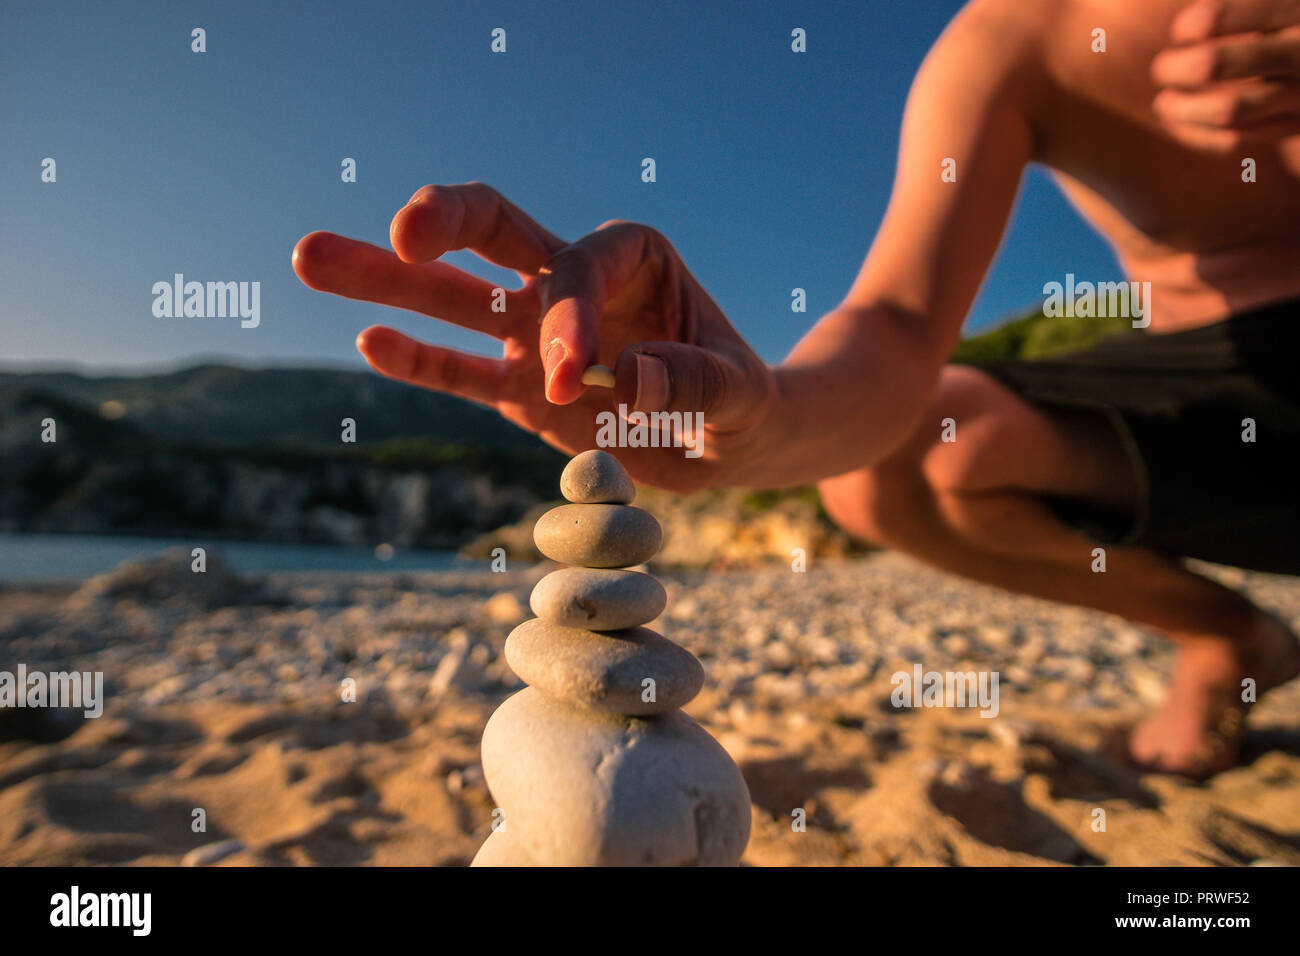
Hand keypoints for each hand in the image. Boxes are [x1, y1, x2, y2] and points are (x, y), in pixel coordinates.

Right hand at [292, 183, 777, 492]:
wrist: (732, 442)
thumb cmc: (746, 402)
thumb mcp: (744, 395)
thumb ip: (698, 382)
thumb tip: (631, 379)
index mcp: (633, 258)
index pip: (578, 267)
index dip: (567, 315)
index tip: (575, 380)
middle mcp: (573, 282)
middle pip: (495, 230)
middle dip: (447, 224)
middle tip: (404, 232)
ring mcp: (536, 334)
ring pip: (453, 297)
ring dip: (386, 279)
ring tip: (309, 257)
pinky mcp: (520, 390)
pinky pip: (460, 370)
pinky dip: (418, 361)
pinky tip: (368, 342)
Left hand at [1151, 0, 1299, 169]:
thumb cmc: (1288, 22)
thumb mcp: (1271, 5)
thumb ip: (1231, 7)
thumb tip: (1170, 13)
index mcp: (1292, 7)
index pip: (1213, 17)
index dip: (1187, 26)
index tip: (1180, 31)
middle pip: (1210, 64)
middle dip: (1174, 68)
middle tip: (1161, 68)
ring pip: (1225, 110)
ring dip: (1181, 110)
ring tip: (1163, 103)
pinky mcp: (1294, 125)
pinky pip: (1235, 139)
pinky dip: (1196, 134)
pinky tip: (1177, 122)